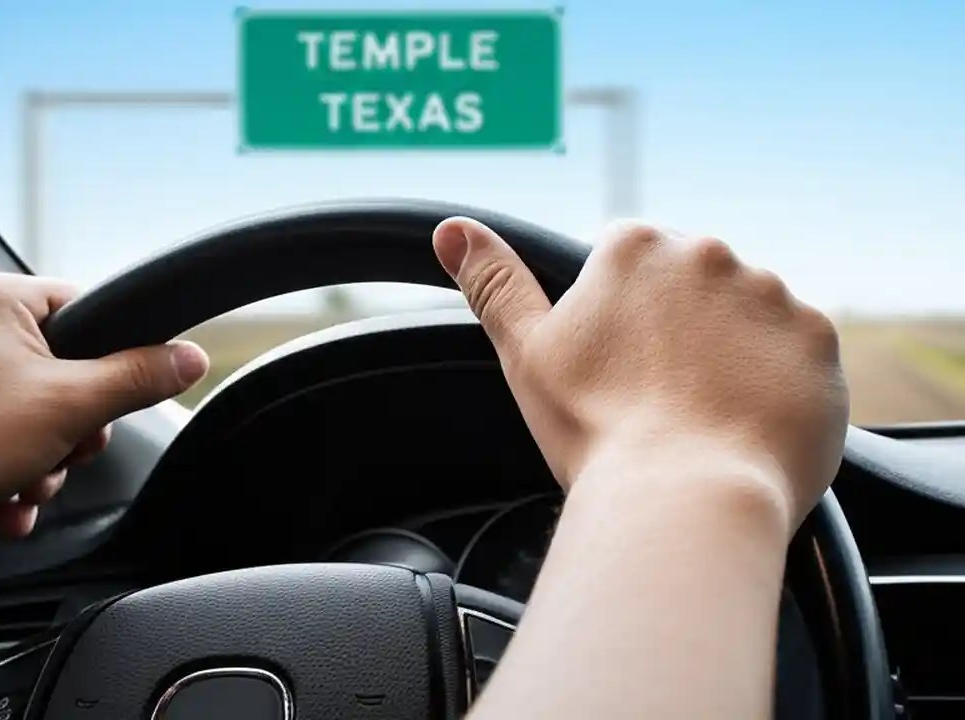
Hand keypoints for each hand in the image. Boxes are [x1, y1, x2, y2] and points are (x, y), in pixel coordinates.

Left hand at [0, 272, 208, 536]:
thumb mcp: (73, 407)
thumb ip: (138, 379)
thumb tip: (188, 358)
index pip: (82, 309)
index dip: (107, 362)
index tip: (107, 405)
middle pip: (53, 366)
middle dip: (69, 427)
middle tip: (68, 454)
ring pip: (17, 405)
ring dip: (38, 455)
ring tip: (27, 488)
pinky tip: (3, 503)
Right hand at [432, 218, 847, 530]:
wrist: (684, 497)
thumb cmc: (597, 429)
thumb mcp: (527, 353)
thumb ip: (495, 283)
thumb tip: (452, 230)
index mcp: (634, 248)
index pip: (628, 264)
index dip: (621, 322)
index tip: (620, 369)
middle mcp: (708, 253)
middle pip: (692, 285)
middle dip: (680, 329)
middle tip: (660, 396)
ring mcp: (770, 293)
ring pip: (746, 316)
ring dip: (731, 351)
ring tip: (704, 414)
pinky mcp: (817, 338)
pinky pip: (797, 351)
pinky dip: (777, 380)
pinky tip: (745, 420)